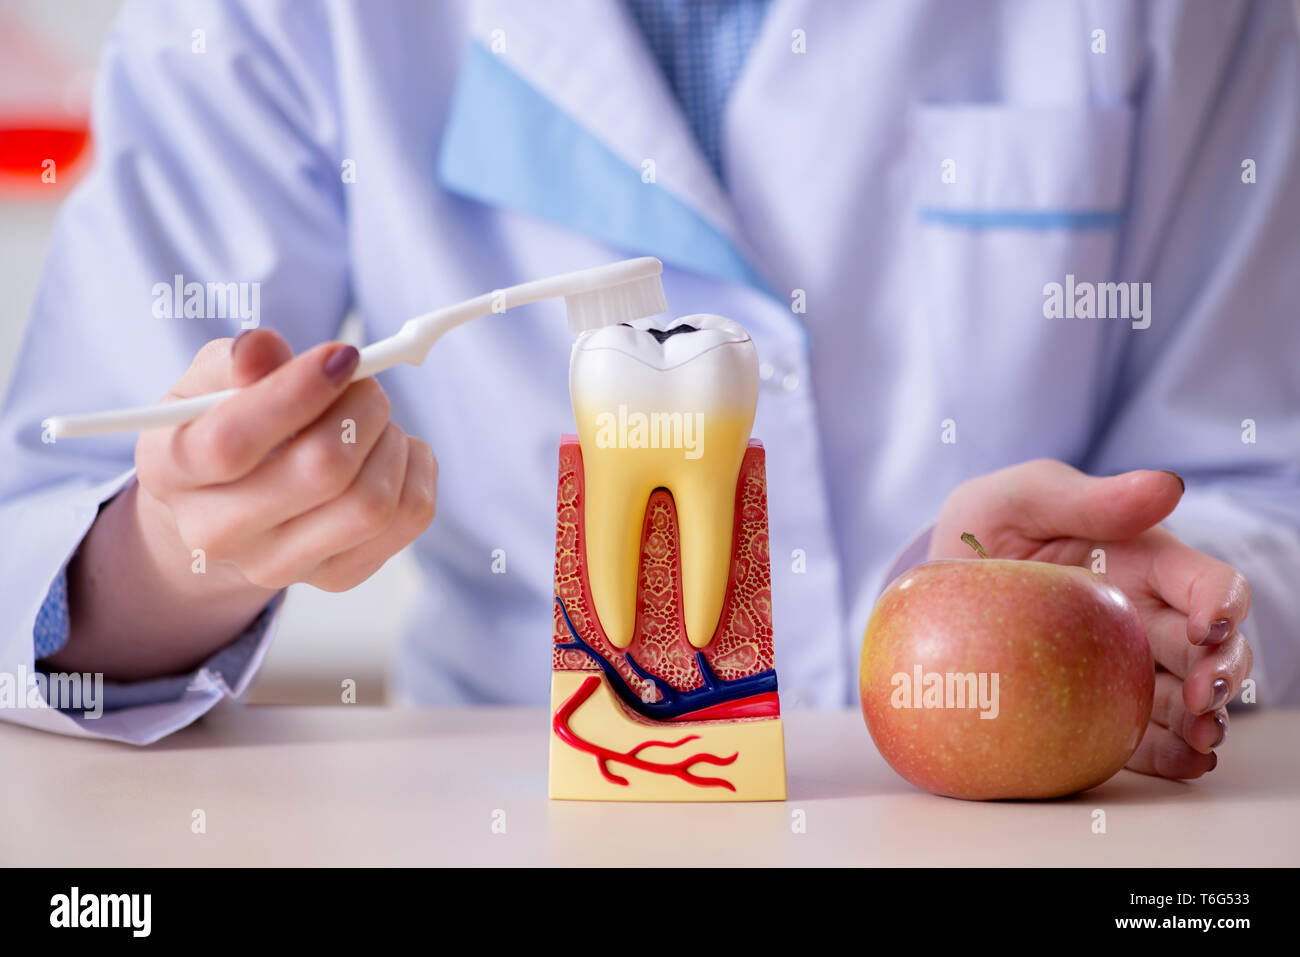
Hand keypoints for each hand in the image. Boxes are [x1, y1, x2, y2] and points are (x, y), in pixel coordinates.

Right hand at [52, 329, 436, 679]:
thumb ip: (235, 360)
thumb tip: (261, 351)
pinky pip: (409, 517)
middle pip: (321, 473)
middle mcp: (216, 533)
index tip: (342, 355)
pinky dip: (416, 468)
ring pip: (373, 504)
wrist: (229, 505)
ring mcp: (278, 566)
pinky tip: (391, 451)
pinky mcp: (336, 577)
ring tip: (374, 420)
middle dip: (362, 410)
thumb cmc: (223, 425)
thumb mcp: (210, 382)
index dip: (298, 392)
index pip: (231, 443)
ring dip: (391, 441)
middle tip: (364, 385)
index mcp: (170, 472)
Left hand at [931, 459, 1250, 780]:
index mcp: (1141, 559)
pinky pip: (1137, 733)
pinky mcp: (1093, 704)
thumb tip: (1168, 486)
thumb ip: (1088, 497)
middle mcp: (1143, 615)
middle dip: (1221, 673)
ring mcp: (1121, 664)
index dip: (1221, 602)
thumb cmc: (989, 523)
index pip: (1203, 581)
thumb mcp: (1023, 497)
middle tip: (1202, 697)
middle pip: (1209, 648)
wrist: (937, 582)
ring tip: (1201, 743)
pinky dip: (1167, 754)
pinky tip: (1184, 765)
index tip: (1204, 626)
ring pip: (1185, 697)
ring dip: (1205, 722)